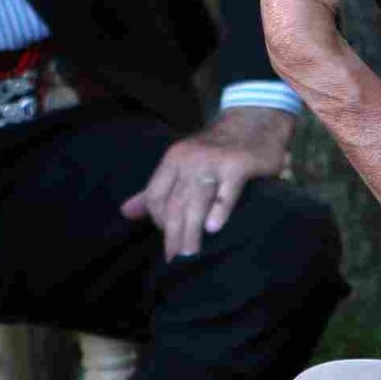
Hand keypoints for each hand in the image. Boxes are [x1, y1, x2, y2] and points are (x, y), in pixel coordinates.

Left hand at [121, 105, 294, 260]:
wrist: (255, 119)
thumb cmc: (216, 148)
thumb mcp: (182, 162)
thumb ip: (156, 188)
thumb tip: (125, 212)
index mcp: (174, 159)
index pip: (156, 197)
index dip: (158, 221)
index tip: (169, 240)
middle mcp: (190, 159)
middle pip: (174, 203)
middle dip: (172, 234)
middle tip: (175, 260)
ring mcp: (214, 161)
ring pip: (197, 201)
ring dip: (191, 230)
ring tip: (190, 254)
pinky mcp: (238, 165)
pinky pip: (226, 191)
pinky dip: (219, 210)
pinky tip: (214, 228)